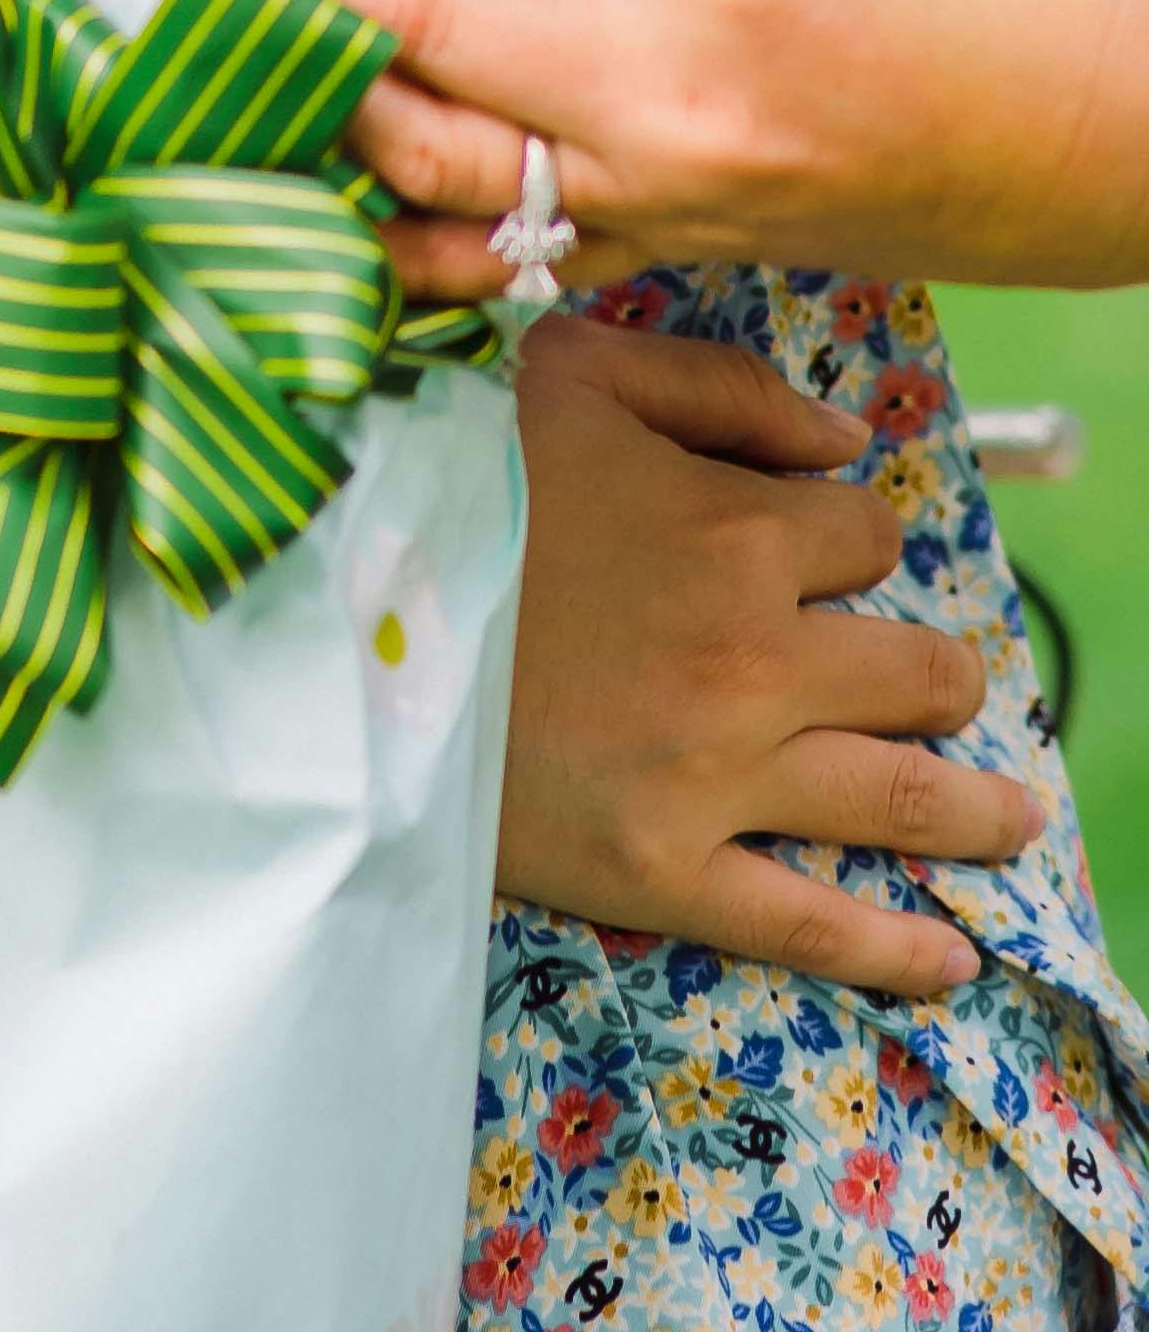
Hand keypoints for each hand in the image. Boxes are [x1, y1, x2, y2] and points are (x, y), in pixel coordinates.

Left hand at [190, 0, 1148, 301]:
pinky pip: (498, 264)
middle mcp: (667, 95)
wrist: (1140, 142)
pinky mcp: (676, 258)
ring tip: (229, 18)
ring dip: (313, 98)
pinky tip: (327, 179)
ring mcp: (662, 197)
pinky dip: (403, 231)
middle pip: (412, 20)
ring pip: (425, 173)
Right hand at [500, 312, 1036, 996]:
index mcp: (740, 530)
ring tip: (1009, 822)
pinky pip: (811, 925)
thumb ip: (720, 388)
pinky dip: (896, 949)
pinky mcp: (662, 868)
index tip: (810, 558)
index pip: (865, 534)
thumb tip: (842, 439)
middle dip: (934, 674)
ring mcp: (718, 773)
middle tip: (925, 688)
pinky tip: (950, 958)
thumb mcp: (572, 374)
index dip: (844, 541)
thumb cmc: (439, 472)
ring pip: (903, 796)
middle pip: (920, 671)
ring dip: (975, 810)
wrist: (321, 603)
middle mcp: (757, 655)